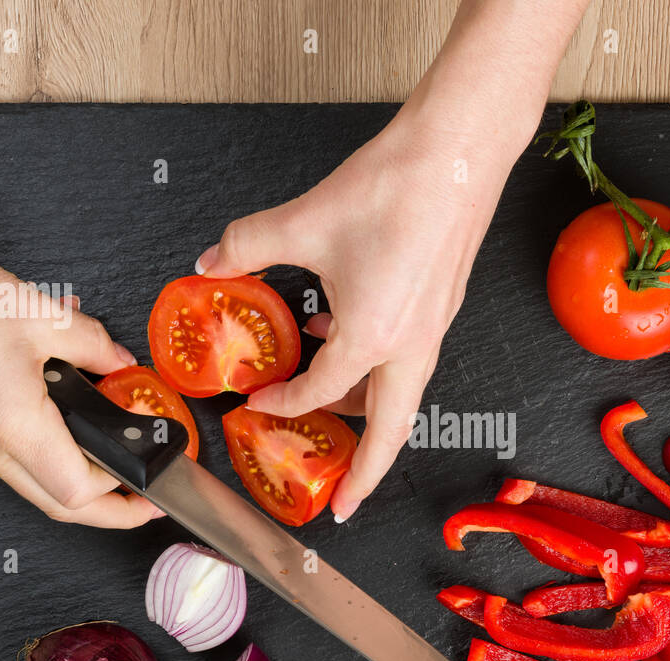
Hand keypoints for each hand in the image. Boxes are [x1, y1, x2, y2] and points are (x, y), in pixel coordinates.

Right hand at [0, 232, 159, 527]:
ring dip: (73, 481)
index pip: (77, 492)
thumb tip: (119, 362)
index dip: (122, 495)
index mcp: (12, 423)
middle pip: (55, 504)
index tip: (150, 485)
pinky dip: (40, 450)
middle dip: (107, 512)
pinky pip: (4, 455)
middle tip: (140, 501)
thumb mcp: (41, 314)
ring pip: (29, 482)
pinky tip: (58, 421)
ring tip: (109, 460)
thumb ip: (94, 345)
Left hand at [194, 111, 510, 521]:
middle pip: (392, 430)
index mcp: (375, 336)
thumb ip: (246, 247)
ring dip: (368, 410)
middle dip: (367, 473)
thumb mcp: (303, 223)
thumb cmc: (396, 188)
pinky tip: (342, 328)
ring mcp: (434, 327)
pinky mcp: (442, 305)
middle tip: (345, 500)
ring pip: (401, 393)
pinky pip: (408, 356)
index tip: (258, 404)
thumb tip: (212, 262)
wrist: (458, 152)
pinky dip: (377, 363)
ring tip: (332, 407)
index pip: (321, 392)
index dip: (284, 403)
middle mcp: (413, 343)